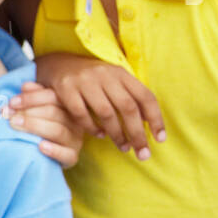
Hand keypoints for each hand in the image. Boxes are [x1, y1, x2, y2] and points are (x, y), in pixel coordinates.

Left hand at [8, 81, 85, 167]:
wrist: (45, 154)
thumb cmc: (40, 126)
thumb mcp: (36, 110)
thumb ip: (33, 97)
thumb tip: (25, 86)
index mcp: (67, 106)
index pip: (53, 97)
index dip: (31, 98)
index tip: (12, 102)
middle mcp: (74, 121)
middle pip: (54, 113)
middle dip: (28, 112)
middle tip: (8, 114)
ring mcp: (75, 140)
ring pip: (57, 131)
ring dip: (34, 126)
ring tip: (15, 124)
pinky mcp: (72, 157)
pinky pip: (67, 154)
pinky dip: (54, 150)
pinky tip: (40, 146)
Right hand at [33, 53, 165, 158]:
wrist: (58, 64)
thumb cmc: (92, 79)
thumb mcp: (113, 81)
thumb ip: (129, 96)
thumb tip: (148, 122)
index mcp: (121, 73)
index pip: (145, 96)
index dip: (155, 118)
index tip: (159, 139)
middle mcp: (105, 75)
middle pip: (127, 107)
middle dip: (137, 133)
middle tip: (142, 153)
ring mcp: (84, 81)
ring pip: (106, 112)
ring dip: (117, 134)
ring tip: (123, 147)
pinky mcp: (66, 89)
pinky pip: (81, 114)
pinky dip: (92, 127)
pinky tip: (99, 135)